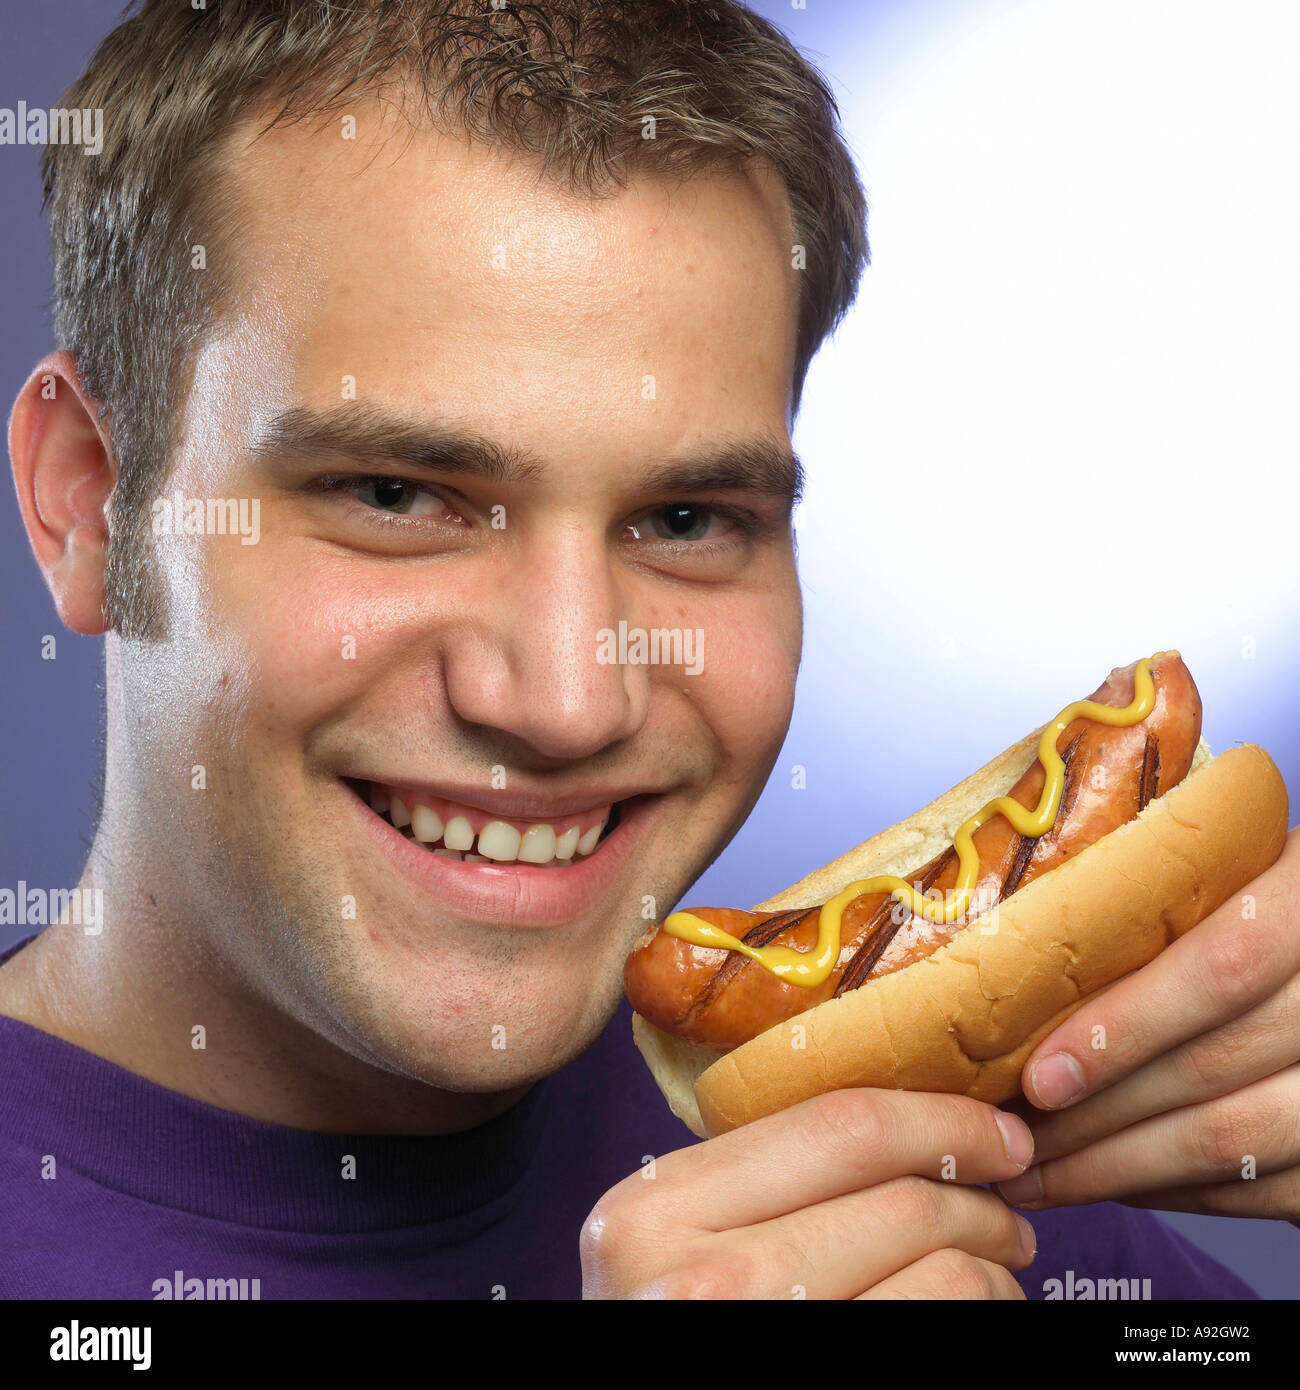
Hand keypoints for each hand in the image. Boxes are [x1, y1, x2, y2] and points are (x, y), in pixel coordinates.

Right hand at [581, 1088, 1036, 1298]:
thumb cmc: (669, 1321)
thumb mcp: (670, 1243)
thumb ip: (751, 1182)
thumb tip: (907, 1129)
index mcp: (656, 1210)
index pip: (839, 1129)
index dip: (941, 1123)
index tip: (994, 1136)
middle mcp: (702, 1282)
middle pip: (901, 1202)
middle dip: (981, 1202)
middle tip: (1006, 1219)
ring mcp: (764, 1346)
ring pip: (944, 1276)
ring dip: (990, 1272)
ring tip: (989, 1276)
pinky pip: (941, 1335)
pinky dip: (978, 1316)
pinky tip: (967, 1316)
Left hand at [996, 826, 1299, 1224]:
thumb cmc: (1253, 911)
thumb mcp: (1224, 873)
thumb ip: (1152, 902)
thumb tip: (1015, 950)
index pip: (1221, 968)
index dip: (1124, 1028)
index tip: (1038, 1077)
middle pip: (1213, 1065)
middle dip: (1094, 1114)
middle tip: (1009, 1134)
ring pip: (1232, 1139)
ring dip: (1116, 1166)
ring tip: (1034, 1174)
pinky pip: (1260, 1187)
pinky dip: (1172, 1191)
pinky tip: (1106, 1180)